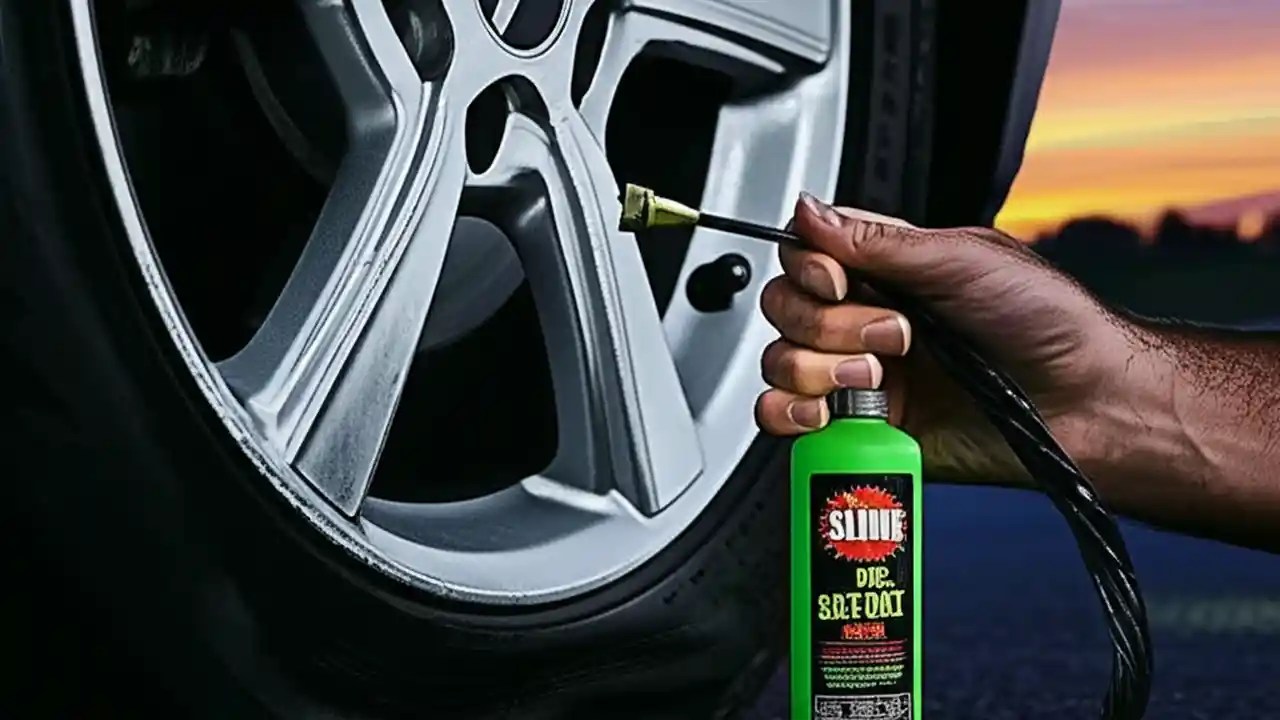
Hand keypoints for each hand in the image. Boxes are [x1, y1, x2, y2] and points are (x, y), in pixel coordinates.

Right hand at [755, 193, 1140, 485]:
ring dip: (819, 369)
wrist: (1086, 404)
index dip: (808, 267)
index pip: (805, 254)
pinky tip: (833, 413)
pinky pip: (786, 421)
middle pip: (785, 309)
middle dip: (828, 324)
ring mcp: (861, 377)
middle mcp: (868, 320)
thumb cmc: (1050, 324)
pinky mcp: (862, 430)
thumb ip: (873, 239)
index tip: (839, 280)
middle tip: (895, 334)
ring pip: (781, 363)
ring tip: (879, 377)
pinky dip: (792, 415)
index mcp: (890, 271)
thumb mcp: (961, 258)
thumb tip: (809, 209)